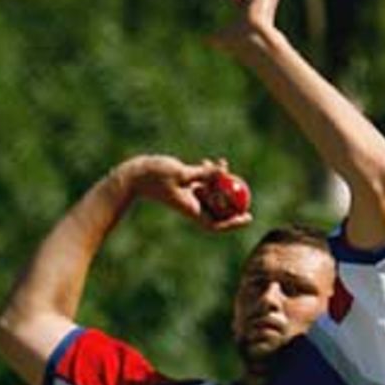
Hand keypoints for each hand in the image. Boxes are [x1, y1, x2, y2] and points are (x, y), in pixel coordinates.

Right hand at [118, 154, 251, 232]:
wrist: (136, 176)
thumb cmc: (155, 176)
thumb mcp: (181, 174)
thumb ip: (203, 173)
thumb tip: (223, 171)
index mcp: (192, 210)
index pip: (217, 223)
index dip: (234, 223)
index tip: (248, 218)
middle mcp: (192, 206)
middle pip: (219, 210)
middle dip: (232, 201)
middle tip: (246, 191)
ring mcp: (189, 196)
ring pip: (212, 194)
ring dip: (220, 182)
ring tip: (223, 165)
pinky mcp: (185, 186)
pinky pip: (203, 183)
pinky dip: (209, 175)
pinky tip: (209, 161)